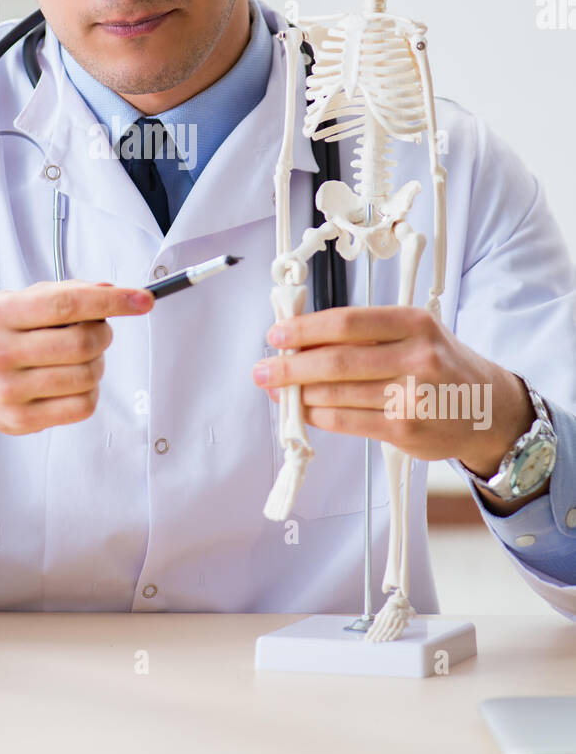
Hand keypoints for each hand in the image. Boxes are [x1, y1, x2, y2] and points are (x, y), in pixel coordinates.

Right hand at [0, 279, 152, 485]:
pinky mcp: (20, 421)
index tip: (143, 300)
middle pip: (82, 342)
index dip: (112, 301)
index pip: (68, 303)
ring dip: (98, 364)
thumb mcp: (18, 303)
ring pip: (86, 376)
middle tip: (99, 333)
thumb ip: (64, 293)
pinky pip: (81, 406)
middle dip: (104, 335)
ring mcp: (8, 390)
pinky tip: (75, 383)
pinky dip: (90, 392)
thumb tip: (110, 290)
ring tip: (82, 359)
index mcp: (0, 312)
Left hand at [252, 306, 533, 478]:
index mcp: (414, 323)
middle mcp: (416, 357)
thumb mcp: (416, 334)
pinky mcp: (404, 430)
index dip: (304, 329)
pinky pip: (346, 421)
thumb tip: (303, 340)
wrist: (491, 410)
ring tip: (276, 391)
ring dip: (298, 393)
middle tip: (263, 369)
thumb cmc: (443, 365)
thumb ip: (367, 334)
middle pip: (336, 360)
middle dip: (290, 366)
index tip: (276, 335)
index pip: (346, 323)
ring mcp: (411, 397)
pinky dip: (317, 415)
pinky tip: (303, 410)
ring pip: (336, 393)